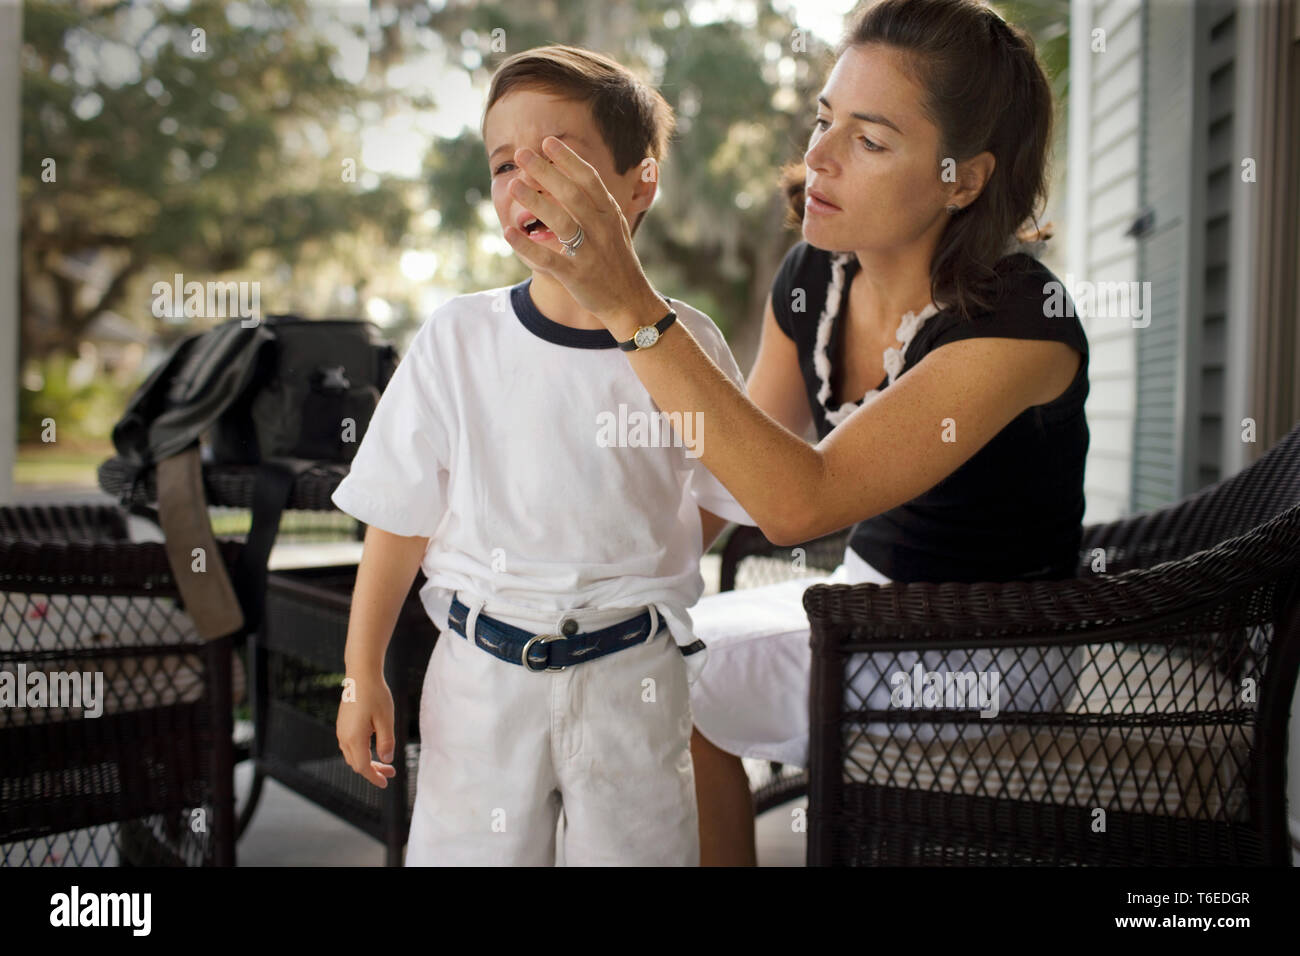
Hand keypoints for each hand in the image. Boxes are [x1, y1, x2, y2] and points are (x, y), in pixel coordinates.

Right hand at [336, 672, 397, 788]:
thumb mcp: (386, 720)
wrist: (361, 675)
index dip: (374, 777)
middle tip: (390, 772)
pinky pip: (350, 745)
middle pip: (357, 763)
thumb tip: (387, 760)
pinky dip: (362, 752)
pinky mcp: (343, 724)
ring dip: (367, 761)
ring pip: (352, 755)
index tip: (385, 783)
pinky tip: (374, 747)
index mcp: (354, 738)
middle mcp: (344, 737)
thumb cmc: (375, 695)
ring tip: (385, 762)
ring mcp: (342, 730)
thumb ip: (386, 742)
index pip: (363, 767)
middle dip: (373, 771)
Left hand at [502, 136, 667, 336]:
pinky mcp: (577, 276)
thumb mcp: (615, 227)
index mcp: (610, 215)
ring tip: (514, 185)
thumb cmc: (617, 262)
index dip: (568, 160)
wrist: (631, 302)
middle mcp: (602, 230)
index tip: (548, 142)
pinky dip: (528, 246)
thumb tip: (576, 175)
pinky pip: (550, 259)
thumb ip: (597, 203)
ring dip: (536, 202)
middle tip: (522, 153)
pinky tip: (509, 233)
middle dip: (546, 171)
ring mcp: (590, 253)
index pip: (589, 179)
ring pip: (562, 222)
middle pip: (572, 194)